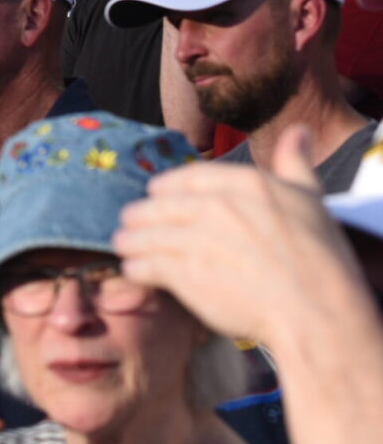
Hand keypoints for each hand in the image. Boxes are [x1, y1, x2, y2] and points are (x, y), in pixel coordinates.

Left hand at [115, 128, 355, 347]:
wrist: (316, 311)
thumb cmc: (321, 259)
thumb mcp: (311, 200)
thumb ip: (294, 164)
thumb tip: (299, 132)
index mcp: (245, 184)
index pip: (188, 177)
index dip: (168, 186)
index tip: (157, 191)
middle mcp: (215, 206)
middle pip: (160, 205)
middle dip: (142, 213)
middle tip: (130, 220)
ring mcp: (195, 239)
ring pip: (145, 233)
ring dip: (131, 239)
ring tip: (123, 244)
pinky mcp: (183, 273)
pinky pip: (145, 265)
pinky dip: (136, 267)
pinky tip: (134, 269)